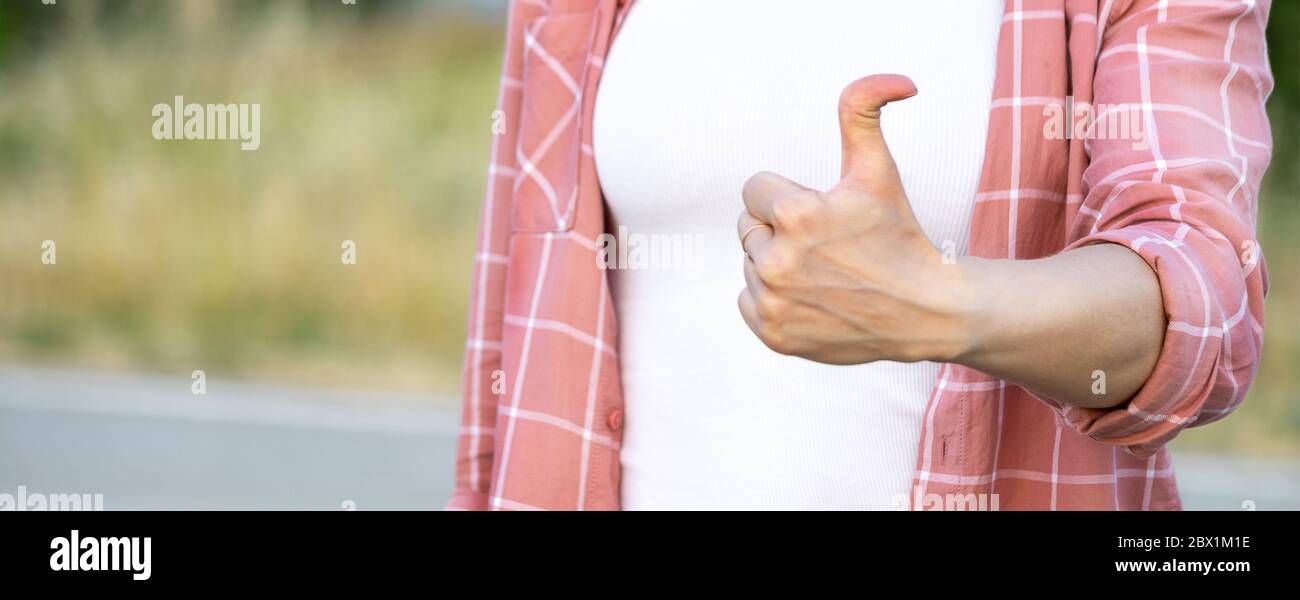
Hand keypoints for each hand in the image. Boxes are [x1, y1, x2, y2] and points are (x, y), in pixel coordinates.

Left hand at [737, 74, 972, 364]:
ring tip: (825, 273)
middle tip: (826, 245)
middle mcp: (776, 262)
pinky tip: (813, 298)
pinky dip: (773, 299)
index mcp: (795, 215)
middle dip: (780, 228)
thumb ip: (864, 113)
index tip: (822, 212)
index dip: (788, 196)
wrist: (924, 312)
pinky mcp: (773, 335)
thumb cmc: (899, 236)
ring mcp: (773, 303)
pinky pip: (748, 301)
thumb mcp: (879, 170)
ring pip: (750, 263)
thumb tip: (900, 81)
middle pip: (747, 227)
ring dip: (777, 263)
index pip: (753, 190)